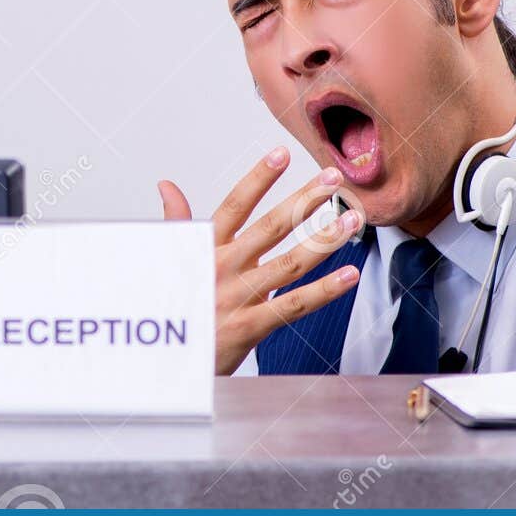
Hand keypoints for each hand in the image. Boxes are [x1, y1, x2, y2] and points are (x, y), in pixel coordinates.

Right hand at [158, 148, 362, 375]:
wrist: (163, 362)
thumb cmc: (176, 307)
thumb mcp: (173, 259)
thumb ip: (177, 221)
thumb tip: (167, 185)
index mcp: (205, 248)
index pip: (235, 204)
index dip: (258, 178)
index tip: (282, 153)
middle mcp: (223, 267)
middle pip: (269, 227)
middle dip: (304, 200)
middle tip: (332, 178)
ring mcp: (237, 297)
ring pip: (289, 263)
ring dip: (324, 239)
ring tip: (352, 220)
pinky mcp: (249, 328)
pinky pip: (293, 305)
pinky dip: (324, 291)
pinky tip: (349, 275)